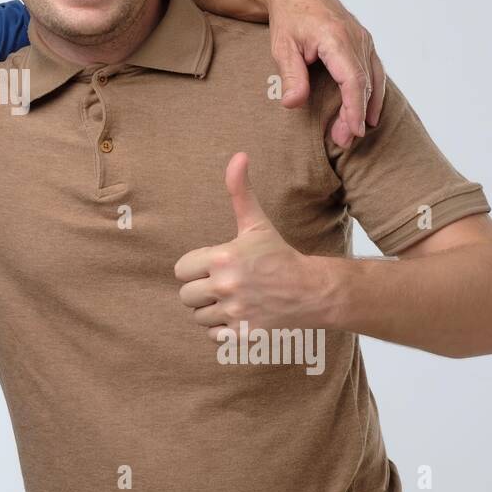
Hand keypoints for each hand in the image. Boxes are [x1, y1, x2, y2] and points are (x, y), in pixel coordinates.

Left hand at [174, 152, 330, 340]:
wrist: (310, 290)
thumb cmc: (278, 255)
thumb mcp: (256, 223)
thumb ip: (240, 191)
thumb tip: (239, 156)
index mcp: (223, 258)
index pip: (181, 270)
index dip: (194, 268)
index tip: (212, 266)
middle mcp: (226, 286)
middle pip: (186, 295)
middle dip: (200, 290)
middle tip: (221, 284)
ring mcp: (234, 312)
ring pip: (198, 316)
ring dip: (210, 310)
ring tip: (231, 298)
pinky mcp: (243, 334)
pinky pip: (212, 335)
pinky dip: (220, 329)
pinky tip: (237, 315)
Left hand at [260, 0, 384, 147]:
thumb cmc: (288, 17)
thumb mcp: (282, 47)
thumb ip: (291, 75)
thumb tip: (293, 104)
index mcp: (336, 38)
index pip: (352, 79)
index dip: (354, 108)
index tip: (353, 130)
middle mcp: (356, 38)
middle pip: (364, 83)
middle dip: (356, 115)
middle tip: (345, 140)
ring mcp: (363, 38)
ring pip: (373, 78)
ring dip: (367, 106)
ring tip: (356, 131)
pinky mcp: (363, 42)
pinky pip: (373, 70)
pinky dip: (372, 92)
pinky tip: (368, 111)